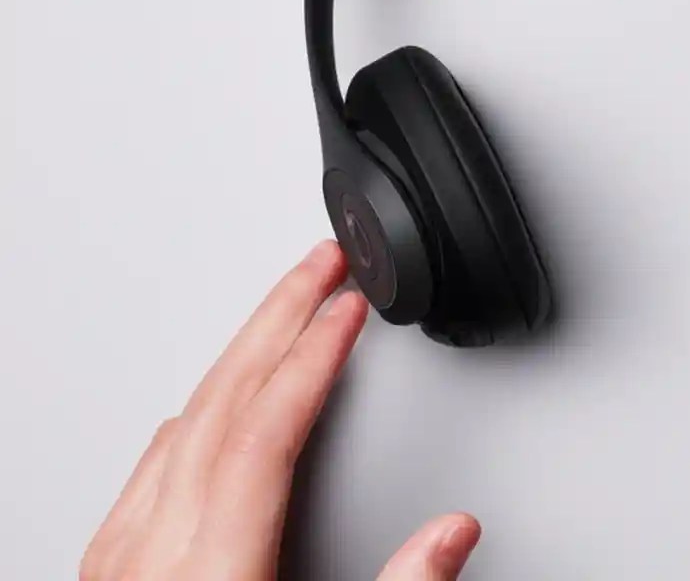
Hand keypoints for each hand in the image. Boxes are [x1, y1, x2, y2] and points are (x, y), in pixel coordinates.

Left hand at [81, 241, 481, 580]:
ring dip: (238, 356)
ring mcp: (124, 560)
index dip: (314, 353)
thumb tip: (452, 534)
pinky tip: (211, 407)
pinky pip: (155, 463)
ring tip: (282, 315)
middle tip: (319, 264)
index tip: (349, 303)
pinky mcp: (114, 573)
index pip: (267, 427)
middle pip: (221, 401)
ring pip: (182, 421)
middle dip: (277, 318)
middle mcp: (155, 553)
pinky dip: (200, 411)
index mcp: (213, 568)